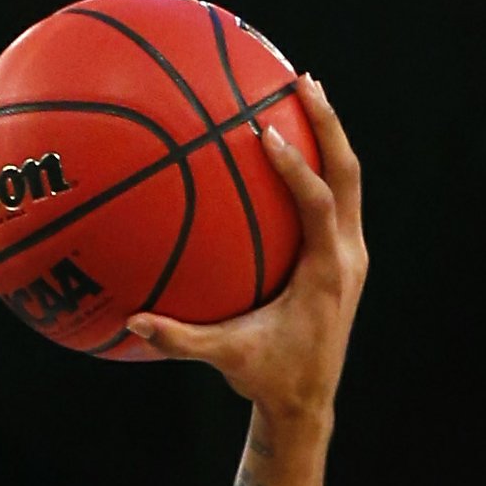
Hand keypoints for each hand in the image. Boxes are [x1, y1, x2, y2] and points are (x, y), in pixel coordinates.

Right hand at [127, 77, 366, 425]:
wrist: (308, 403)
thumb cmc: (268, 380)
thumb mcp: (224, 359)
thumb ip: (181, 339)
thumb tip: (133, 322)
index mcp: (326, 273)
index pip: (317, 203)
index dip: (295, 166)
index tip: (267, 133)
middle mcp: (349, 256)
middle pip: (348, 172)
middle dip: (328, 124)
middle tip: (301, 82)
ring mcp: (352, 254)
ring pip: (350, 179)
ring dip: (330, 136)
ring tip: (305, 94)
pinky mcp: (346, 257)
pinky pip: (338, 197)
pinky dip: (320, 164)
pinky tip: (293, 143)